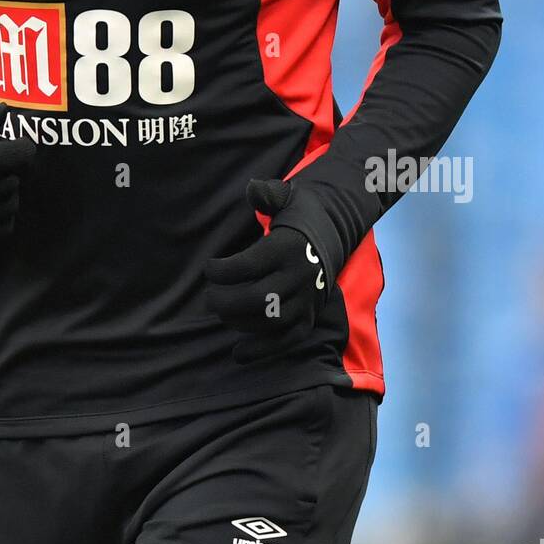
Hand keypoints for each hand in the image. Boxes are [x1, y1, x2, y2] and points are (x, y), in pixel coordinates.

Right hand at [0, 102, 35, 252]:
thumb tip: (4, 110)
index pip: (3, 157)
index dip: (21, 151)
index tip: (23, 147)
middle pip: (9, 184)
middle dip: (12, 174)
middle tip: (4, 169)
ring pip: (9, 208)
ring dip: (10, 196)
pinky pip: (4, 230)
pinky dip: (5, 218)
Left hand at [203, 178, 329, 363]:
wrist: (334, 234)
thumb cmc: (297, 216)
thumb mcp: (285, 197)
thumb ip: (267, 194)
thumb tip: (253, 189)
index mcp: (288, 248)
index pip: (250, 266)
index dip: (223, 271)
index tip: (209, 269)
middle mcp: (300, 276)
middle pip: (257, 298)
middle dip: (226, 301)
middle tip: (210, 297)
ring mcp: (307, 301)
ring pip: (270, 321)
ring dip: (239, 322)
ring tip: (223, 312)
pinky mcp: (309, 318)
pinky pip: (287, 341)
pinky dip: (262, 351)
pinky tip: (239, 354)